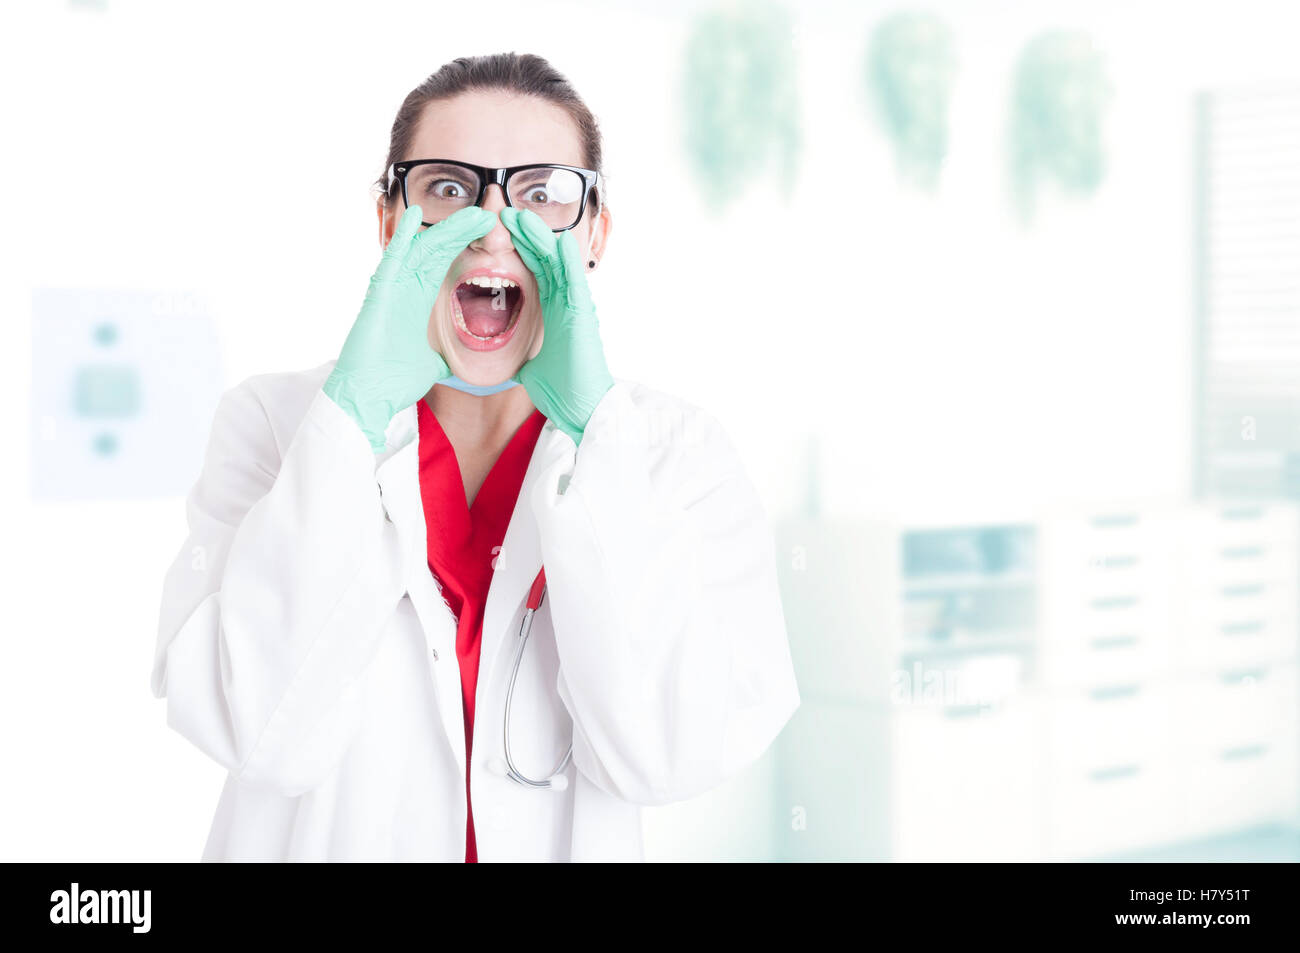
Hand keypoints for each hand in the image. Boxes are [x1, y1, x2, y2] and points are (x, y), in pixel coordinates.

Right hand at [324, 204, 496, 450]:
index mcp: (418, 301)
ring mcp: (391, 290)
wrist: (369, 398)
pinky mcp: (379, 296)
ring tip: (470, 214)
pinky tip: (413, 217)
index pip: (444, 264)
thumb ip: (444, 356)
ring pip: (421, 251)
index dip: (463, 245)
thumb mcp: (431, 364)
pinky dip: (402, 239)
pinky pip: (391, 262)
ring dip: (445, 231)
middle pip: (437, 251)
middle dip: (461, 232)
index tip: (486, 232)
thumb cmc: (393, 381)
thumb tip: (457, 363)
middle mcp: (405, 290)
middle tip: (486, 215)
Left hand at [501, 208, 613, 446]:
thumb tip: (504, 359)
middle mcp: (568, 304)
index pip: (538, 272)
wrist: (583, 410)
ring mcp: (577, 307)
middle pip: (546, 260)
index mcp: (555, 312)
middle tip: (507, 213)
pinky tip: (558, 239)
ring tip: (521, 216)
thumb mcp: (530, 366)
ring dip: (540, 239)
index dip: (522, 250)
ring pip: (558, 264)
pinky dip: (568, 260)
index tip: (504, 231)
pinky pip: (574, 282)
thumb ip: (521, 354)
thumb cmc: (563, 391)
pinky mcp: (582, 317)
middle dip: (527, 236)